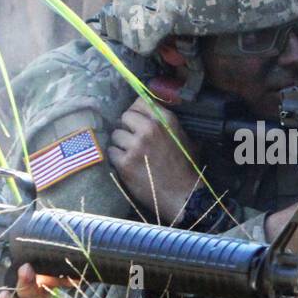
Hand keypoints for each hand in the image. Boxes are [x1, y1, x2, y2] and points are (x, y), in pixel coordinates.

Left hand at [107, 98, 199, 220]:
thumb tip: (153, 111)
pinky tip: (128, 165)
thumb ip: (168, 123)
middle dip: (127, 128)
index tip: (136, 121)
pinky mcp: (125, 162)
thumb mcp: (185, 138)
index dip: (136, 112)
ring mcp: (136, 145)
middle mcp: (149, 129)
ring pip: (116, 134)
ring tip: (131, 155)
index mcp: (165, 120)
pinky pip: (111, 152)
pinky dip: (117, 159)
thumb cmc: (185, 168)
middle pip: (125, 117)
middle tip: (132, 140)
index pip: (140, 101)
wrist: (183, 196)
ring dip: (121, 144)